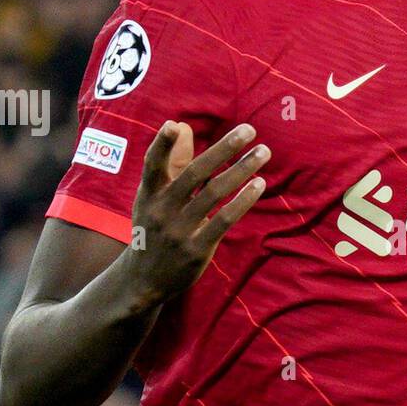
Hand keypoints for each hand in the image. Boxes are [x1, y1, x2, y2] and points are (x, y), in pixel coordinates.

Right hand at [123, 121, 268, 306]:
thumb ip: (171, 163)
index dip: (162, 145)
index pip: (153, 164)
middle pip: (195, 173)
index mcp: (149, 193)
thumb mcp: (153, 197)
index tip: (174, 125)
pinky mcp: (197, 249)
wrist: (143, 280)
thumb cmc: (154, 228)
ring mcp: (179, 230)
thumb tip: (181, 125)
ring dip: (242, 169)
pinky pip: (224, 220)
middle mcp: (162, 209)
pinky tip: (259, 184)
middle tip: (249, 130)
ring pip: (215, 192)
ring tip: (263, 152)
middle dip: (224, 149)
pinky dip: (243, 200)